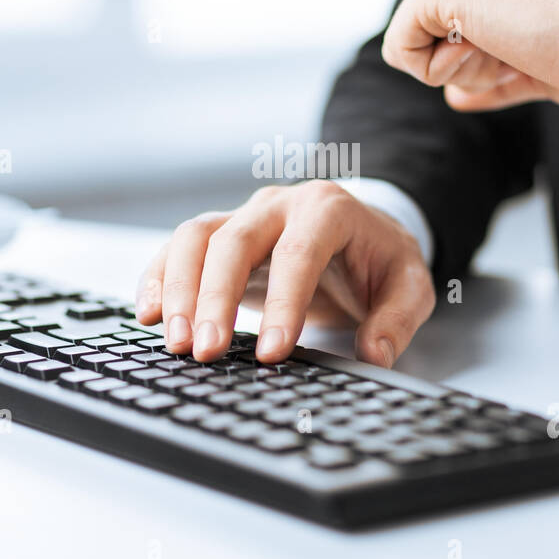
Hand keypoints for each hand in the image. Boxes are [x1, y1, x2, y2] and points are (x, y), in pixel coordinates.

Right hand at [134, 181, 434, 367]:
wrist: (364, 229)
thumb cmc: (381, 259)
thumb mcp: (410, 285)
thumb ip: (396, 319)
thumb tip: (374, 354)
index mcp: (328, 209)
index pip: (298, 253)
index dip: (283, 303)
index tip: (272, 352)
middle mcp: (278, 205)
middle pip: (234, 241)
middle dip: (216, 299)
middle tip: (207, 352)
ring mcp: (243, 214)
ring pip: (195, 238)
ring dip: (178, 289)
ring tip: (176, 341)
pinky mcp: (220, 233)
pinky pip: (178, 248)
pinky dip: (158, 278)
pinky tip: (149, 314)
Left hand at [381, 0, 558, 110]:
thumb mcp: (528, 66)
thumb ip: (486, 77)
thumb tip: (455, 97)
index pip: (438, 22)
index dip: (468, 59)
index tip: (517, 52)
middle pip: (420, 32)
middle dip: (460, 64)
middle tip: (514, 53)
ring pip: (409, 42)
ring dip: (456, 69)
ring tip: (507, 49)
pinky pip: (401, 48)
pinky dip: (436, 70)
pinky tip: (485, 51)